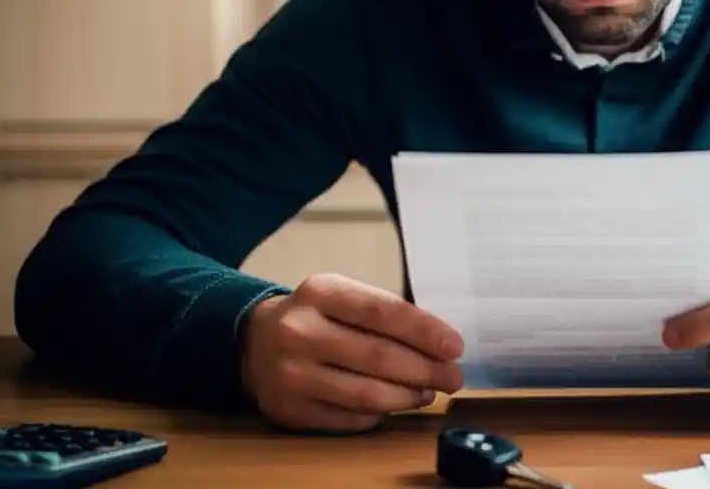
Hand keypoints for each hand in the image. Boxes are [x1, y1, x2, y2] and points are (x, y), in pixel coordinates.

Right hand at [240, 273, 464, 431]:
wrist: (254, 342)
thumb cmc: (316, 317)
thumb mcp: (343, 296)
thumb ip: (386, 314)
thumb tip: (441, 347)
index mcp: (320, 292)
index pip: (383, 312)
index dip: (425, 331)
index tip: (455, 347)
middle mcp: (300, 331)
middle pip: (379, 356)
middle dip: (426, 370)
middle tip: (453, 378)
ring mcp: (291, 373)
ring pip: (366, 394)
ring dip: (407, 396)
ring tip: (427, 392)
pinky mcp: (289, 409)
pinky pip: (349, 418)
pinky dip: (379, 413)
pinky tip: (394, 404)